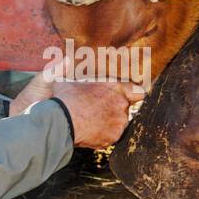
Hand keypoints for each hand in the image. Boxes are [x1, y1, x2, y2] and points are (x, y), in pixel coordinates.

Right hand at [11, 75, 143, 147]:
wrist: (59, 123)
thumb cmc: (62, 98)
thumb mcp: (65, 78)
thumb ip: (68, 69)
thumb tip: (67, 60)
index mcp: (116, 87)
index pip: (138, 91)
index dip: (132, 94)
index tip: (128, 96)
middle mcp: (122, 105)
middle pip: (126, 108)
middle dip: (115, 108)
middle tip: (98, 109)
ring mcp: (119, 123)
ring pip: (119, 123)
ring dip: (109, 122)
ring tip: (91, 121)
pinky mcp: (113, 138)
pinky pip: (111, 135)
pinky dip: (103, 135)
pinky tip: (89, 131)